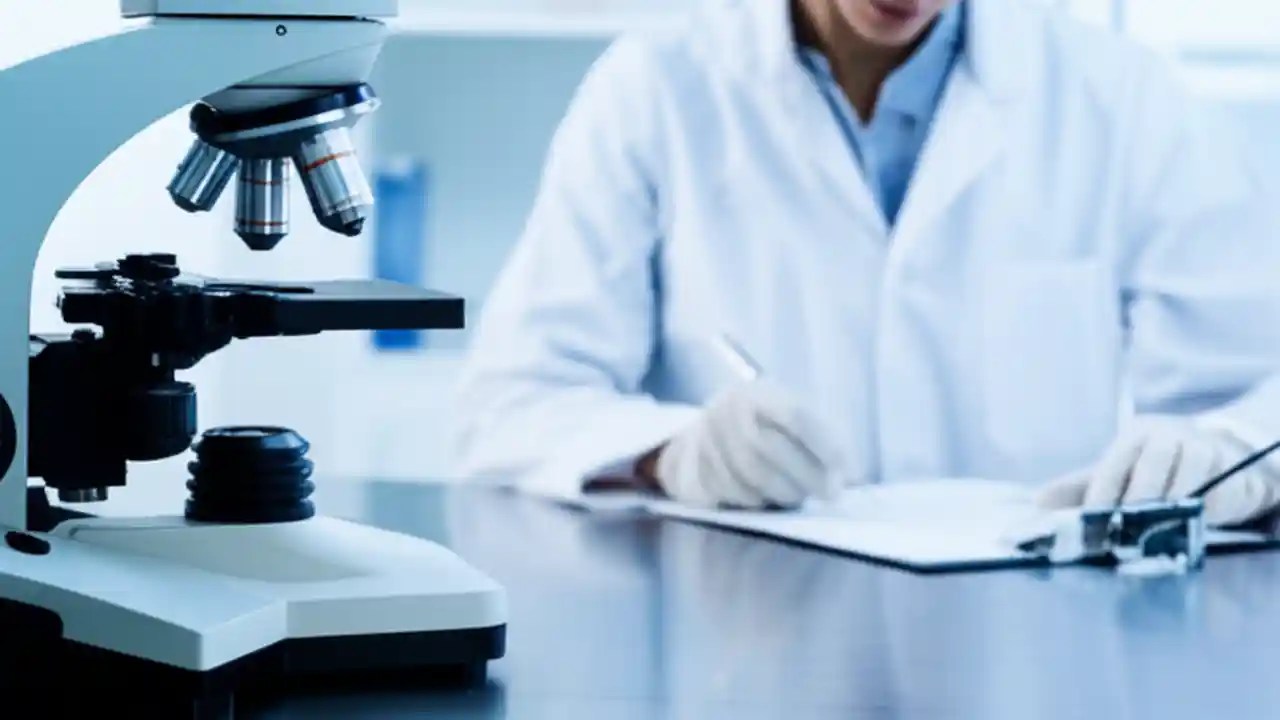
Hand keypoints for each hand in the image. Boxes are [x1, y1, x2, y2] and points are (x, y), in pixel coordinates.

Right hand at [652, 380, 848, 508]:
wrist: (706, 433)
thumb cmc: (764, 427)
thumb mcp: (790, 417)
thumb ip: (820, 439)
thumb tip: (849, 475)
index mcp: (758, 392)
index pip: (794, 415)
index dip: (824, 445)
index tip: (848, 470)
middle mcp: (727, 409)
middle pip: (769, 447)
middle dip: (805, 475)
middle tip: (829, 494)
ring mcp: (706, 437)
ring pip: (748, 474)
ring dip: (782, 492)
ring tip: (799, 496)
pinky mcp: (695, 465)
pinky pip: (729, 491)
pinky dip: (756, 501)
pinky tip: (769, 499)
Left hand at [1037, 417, 1279, 525]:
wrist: (1224, 453)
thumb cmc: (1159, 467)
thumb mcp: (1120, 470)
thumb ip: (1082, 487)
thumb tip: (1038, 502)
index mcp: (1137, 435)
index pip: (1114, 464)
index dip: (1102, 496)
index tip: (1093, 524)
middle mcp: (1171, 436)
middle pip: (1152, 469)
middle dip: (1136, 504)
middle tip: (1124, 533)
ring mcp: (1206, 451)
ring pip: (1186, 484)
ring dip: (1168, 512)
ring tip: (1152, 536)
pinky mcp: (1233, 472)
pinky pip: (1216, 498)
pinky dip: (1200, 516)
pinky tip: (1187, 531)